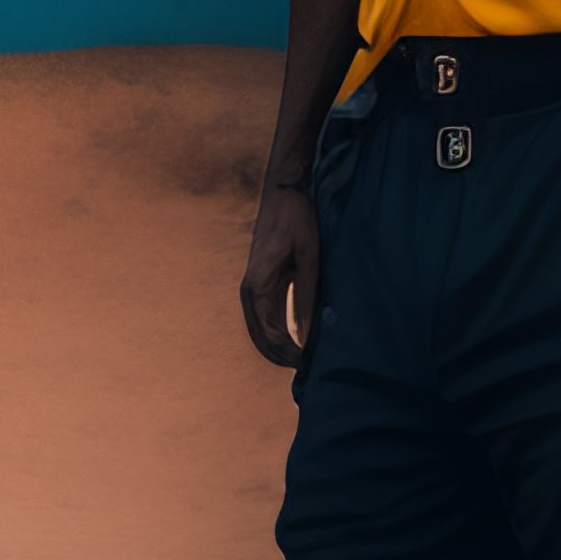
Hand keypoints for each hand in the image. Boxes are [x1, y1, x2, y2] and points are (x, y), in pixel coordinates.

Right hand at [241, 178, 322, 367]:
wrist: (285, 190)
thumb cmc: (298, 220)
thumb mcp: (308, 258)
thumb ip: (306, 298)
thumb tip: (304, 338)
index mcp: (257, 287)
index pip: (269, 336)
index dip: (289, 354)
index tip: (310, 364)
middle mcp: (249, 291)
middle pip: (261, 337)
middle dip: (282, 355)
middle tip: (308, 368)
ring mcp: (253, 286)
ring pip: (262, 329)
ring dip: (279, 346)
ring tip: (304, 358)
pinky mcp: (262, 281)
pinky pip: (266, 315)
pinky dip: (279, 330)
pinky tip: (297, 337)